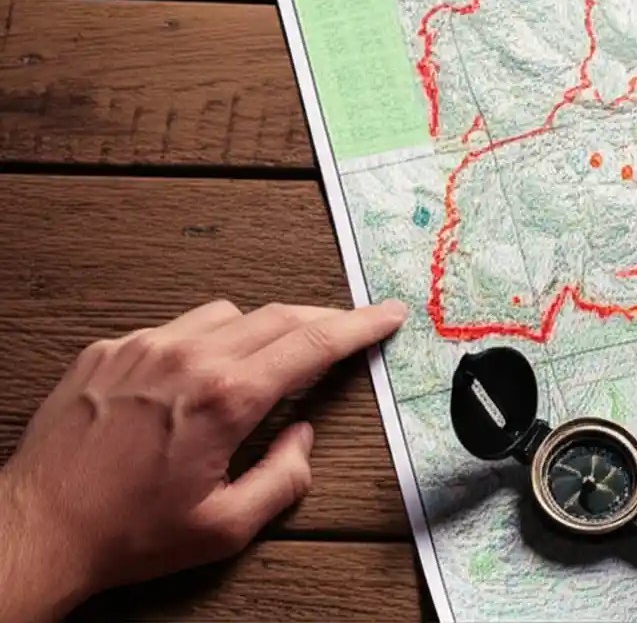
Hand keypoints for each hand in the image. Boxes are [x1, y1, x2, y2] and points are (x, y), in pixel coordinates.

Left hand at [0, 299, 407, 621]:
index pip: (312, 344)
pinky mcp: (108, 351)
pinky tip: (196, 378)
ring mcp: (142, 347)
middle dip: (322, 320)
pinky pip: (172, 328)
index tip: (385, 315)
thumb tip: (302, 438)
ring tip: (265, 364)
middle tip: (347, 330)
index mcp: (225, 399)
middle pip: (277, 317)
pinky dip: (201, 342)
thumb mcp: (226, 526)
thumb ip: (285, 477)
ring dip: (259, 331)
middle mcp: (186, 359)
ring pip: (225, 314)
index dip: (359, 326)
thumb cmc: (126, 534)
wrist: (38, 529)